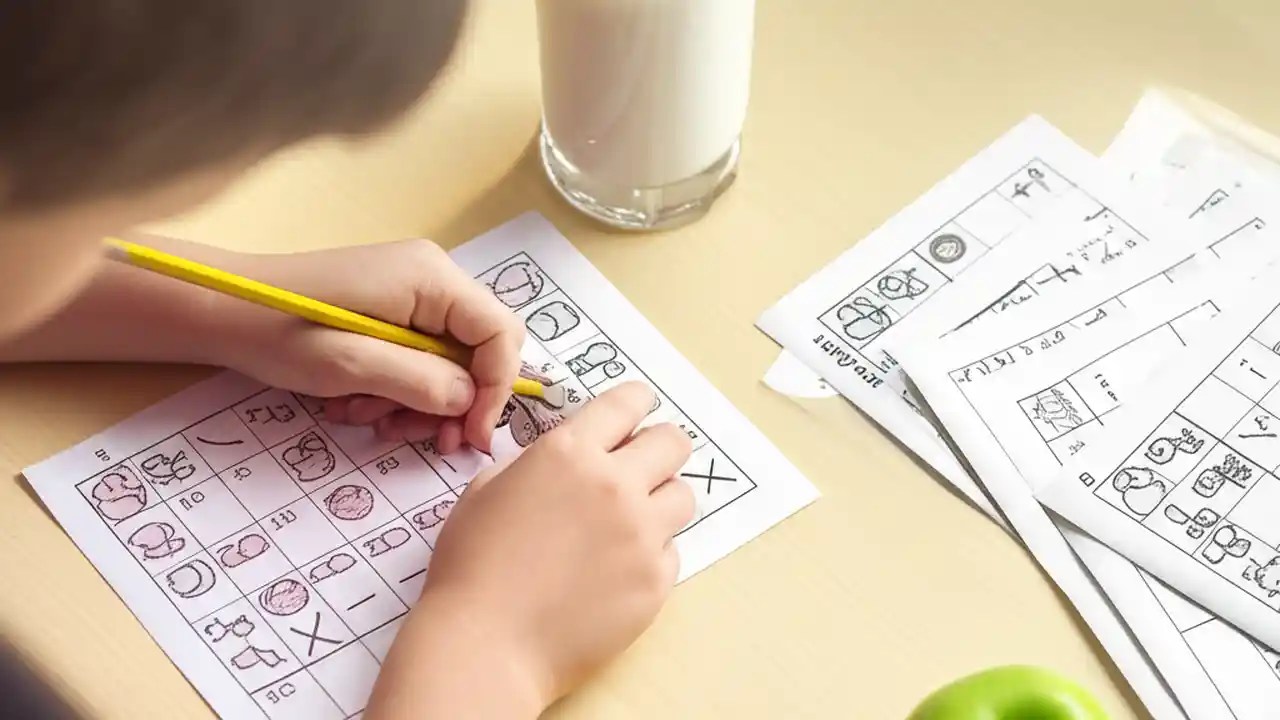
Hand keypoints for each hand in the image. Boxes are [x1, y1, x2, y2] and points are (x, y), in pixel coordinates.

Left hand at [212, 239, 523, 452]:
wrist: (220, 311)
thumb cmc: (280, 332)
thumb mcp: (352, 365)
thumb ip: (421, 383)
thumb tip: (469, 403)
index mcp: (432, 278)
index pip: (501, 333)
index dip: (496, 389)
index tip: (469, 438)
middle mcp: (432, 279)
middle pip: (481, 350)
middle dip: (458, 401)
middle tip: (427, 441)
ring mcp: (412, 294)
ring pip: (451, 362)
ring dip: (422, 403)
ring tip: (375, 422)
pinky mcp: (392, 312)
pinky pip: (421, 359)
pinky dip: (401, 391)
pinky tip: (361, 405)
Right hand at [364, 382, 695, 717]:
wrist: (485, 645)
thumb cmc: (472, 567)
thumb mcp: (488, 490)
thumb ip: (536, 463)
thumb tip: (563, 459)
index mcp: (569, 453)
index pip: (627, 403)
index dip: (634, 404)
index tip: (637, 412)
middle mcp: (614, 485)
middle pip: (673, 443)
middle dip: (658, 449)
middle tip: (640, 466)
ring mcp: (641, 535)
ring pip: (682, 497)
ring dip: (660, 502)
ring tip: (628, 523)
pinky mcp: (655, 582)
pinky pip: (671, 552)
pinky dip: (650, 555)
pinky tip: (614, 570)